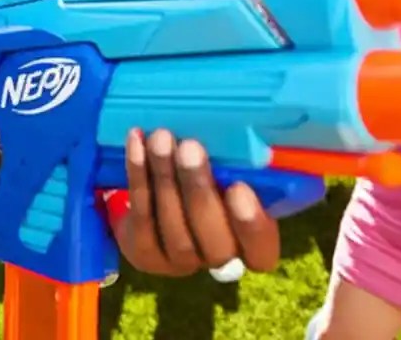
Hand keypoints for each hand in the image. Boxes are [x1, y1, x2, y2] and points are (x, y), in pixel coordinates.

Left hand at [110, 129, 279, 277]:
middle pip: (215, 243)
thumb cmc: (212, 176)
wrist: (163, 196)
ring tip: (160, 139)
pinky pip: (142, 218)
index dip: (252, 227)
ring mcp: (180, 262)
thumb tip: (241, 137)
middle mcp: (219, 259)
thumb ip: (240, 166)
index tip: (240, 187)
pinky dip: (139, 177)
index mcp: (251, 242)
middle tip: (190, 148)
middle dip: (199, 192)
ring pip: (175, 230)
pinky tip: (137, 144)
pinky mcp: (146, 254)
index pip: (262, 252)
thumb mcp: (231, 171)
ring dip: (165, 178)